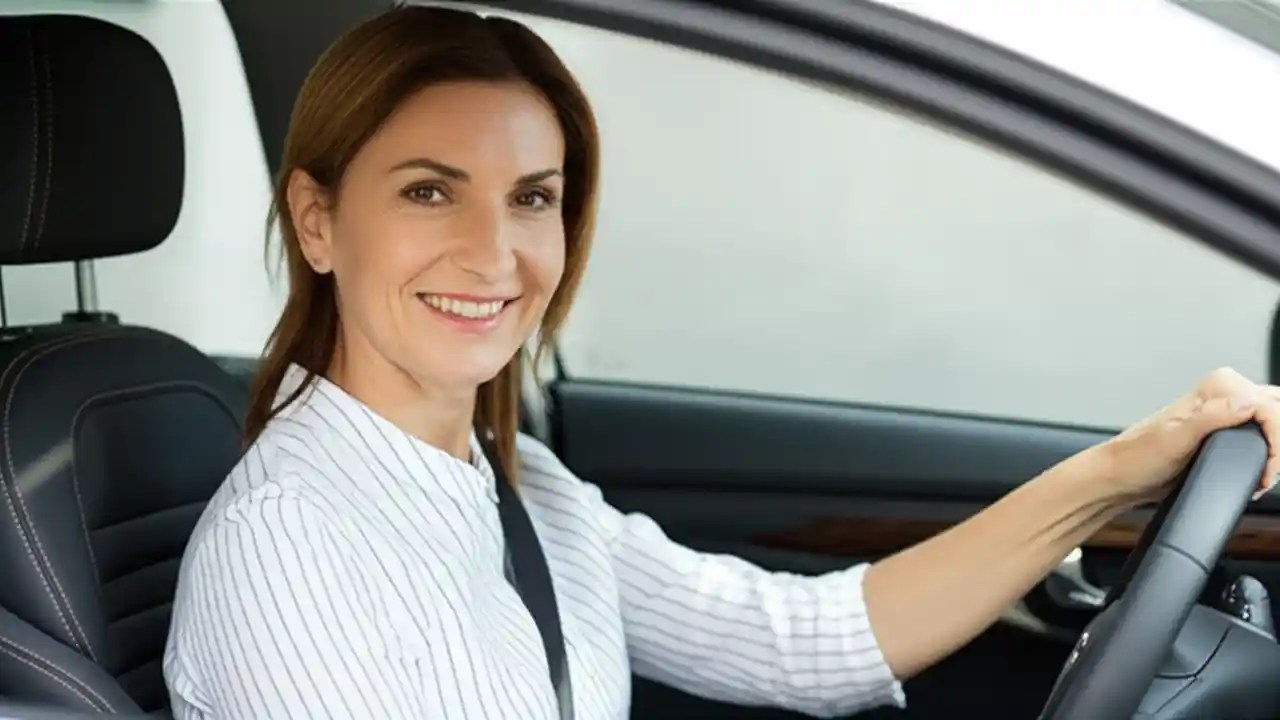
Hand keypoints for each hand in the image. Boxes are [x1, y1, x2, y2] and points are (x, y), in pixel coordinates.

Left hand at [1101, 367, 1279, 505]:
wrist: (1122, 475)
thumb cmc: (1139, 457)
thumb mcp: (1174, 439)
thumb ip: (1210, 417)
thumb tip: (1246, 403)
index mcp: (1215, 388)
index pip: (1269, 405)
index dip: (1277, 439)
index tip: (1268, 469)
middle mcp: (1224, 394)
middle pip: (1278, 409)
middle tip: (1269, 472)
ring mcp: (1228, 413)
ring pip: (1275, 422)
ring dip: (1277, 450)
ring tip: (1263, 477)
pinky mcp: (1228, 432)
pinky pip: (1264, 435)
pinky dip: (1269, 455)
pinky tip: (1259, 475)